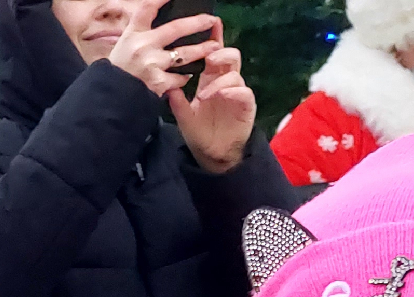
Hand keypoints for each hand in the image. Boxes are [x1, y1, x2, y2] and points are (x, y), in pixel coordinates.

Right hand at [108, 0, 220, 97]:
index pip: (148, 8)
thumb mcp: (123, 45)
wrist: (110, 97)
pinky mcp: (158, 82)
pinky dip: (185, 76)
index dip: (162, 0)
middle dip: (197, 23)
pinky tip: (188, 74)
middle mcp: (143, 46)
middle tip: (211, 20)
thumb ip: (140, 33)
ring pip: (184, 54)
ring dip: (202, 49)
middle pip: (176, 28)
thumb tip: (156, 18)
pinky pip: (179, 77)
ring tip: (214, 46)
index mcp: (133, 34)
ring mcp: (152, 64)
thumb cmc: (118, 70)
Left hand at [170, 41, 256, 172]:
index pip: (214, 55)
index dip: (214, 40)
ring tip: (204, 93)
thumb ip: (176, 100)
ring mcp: (237, 93)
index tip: (212, 25)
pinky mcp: (246, 105)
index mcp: (210, 80)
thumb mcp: (183, 116)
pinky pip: (244, 91)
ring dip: (219, 79)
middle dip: (219, 53)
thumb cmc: (199, 132)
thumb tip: (167, 85)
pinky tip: (222, 94)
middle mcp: (225, 82)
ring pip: (235, 72)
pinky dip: (233, 90)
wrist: (212, 154)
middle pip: (229, 56)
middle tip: (208, 59)